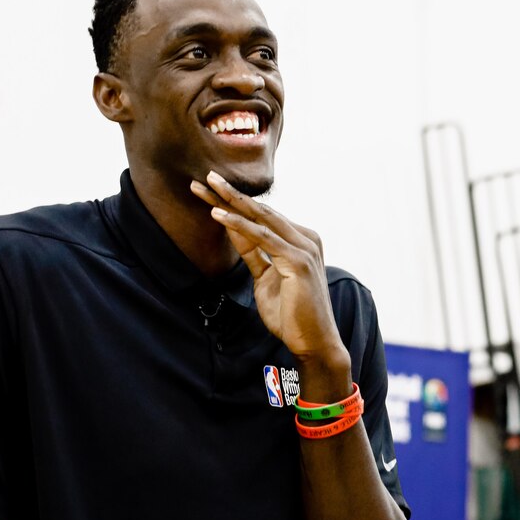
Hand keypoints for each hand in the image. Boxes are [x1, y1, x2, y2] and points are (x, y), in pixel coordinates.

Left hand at [191, 172, 351, 399]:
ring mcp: (305, 248)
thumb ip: (254, 254)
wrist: (314, 342)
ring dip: (230, 201)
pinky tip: (218, 215)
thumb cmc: (292, 315)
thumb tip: (234, 230)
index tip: (208, 192)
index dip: (234, 204)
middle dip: (230, 194)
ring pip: (261, 218)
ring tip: (206, 187)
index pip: (263, 218)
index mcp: (301, 241)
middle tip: (205, 177)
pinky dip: (239, 225)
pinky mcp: (298, 261)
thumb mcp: (266, 278)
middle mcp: (306, 239)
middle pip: (261, 211)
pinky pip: (262, 238)